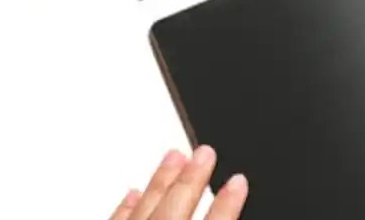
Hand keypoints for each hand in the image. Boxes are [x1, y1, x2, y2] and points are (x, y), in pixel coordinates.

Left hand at [111, 146, 247, 219]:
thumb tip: (226, 213)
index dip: (228, 202)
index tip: (238, 181)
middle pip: (177, 206)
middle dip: (193, 177)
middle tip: (205, 152)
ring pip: (145, 206)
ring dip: (160, 180)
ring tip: (173, 155)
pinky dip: (126, 206)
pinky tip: (132, 193)